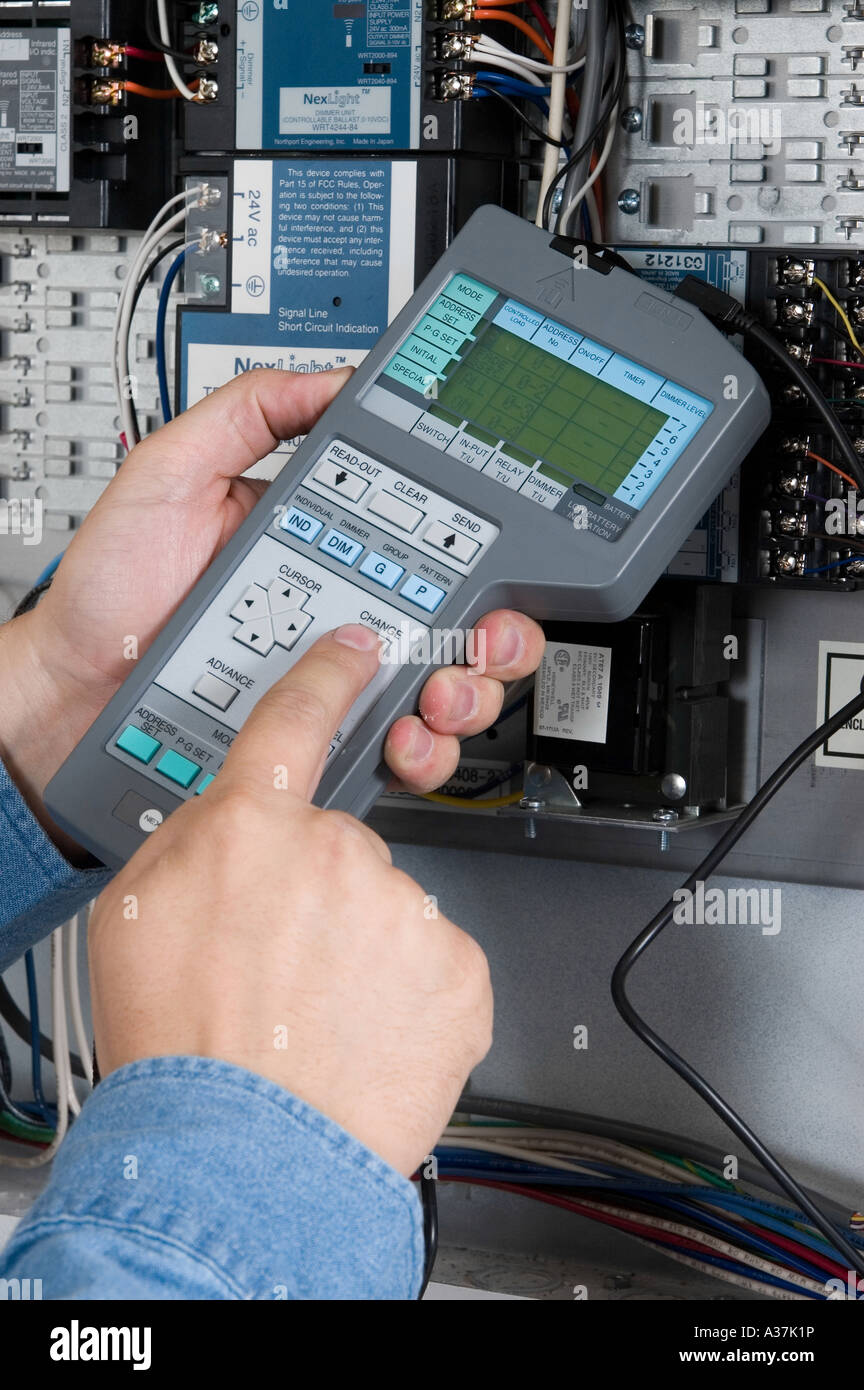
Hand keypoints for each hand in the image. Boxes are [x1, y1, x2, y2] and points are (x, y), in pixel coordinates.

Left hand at [0, 369, 543, 853]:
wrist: (73, 687)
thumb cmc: (112, 588)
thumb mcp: (170, 471)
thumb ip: (245, 414)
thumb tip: (328, 377)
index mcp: (324, 538)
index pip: (427, 535)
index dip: (477, 544)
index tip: (496, 552)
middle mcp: (342, 608)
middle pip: (459, 619)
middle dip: (497, 632)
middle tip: (482, 638)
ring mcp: (334, 676)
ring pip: (444, 687)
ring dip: (468, 692)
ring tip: (438, 691)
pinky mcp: (321, 736)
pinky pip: (394, 746)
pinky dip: (419, 749)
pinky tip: (402, 735)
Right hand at [89, 626, 492, 1176]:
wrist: (237, 1155)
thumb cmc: (180, 1044)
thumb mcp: (135, 914)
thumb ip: (193, 841)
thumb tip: (227, 823)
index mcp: (253, 827)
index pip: (296, 720)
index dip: (327, 676)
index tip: (356, 650)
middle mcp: (338, 852)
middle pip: (342, 849)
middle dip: (319, 898)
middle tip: (280, 970)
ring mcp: (406, 910)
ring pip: (390, 913)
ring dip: (365, 954)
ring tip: (316, 1018)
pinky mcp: (459, 970)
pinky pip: (436, 967)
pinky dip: (411, 1000)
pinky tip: (366, 1036)